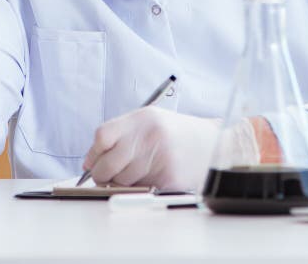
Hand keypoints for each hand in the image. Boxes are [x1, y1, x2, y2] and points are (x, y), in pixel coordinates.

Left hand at [83, 107, 259, 191]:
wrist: (216, 145)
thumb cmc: (179, 134)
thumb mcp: (152, 121)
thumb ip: (122, 134)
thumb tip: (90, 160)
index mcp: (144, 118)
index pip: (103, 135)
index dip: (94, 152)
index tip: (94, 160)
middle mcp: (150, 136)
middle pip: (106, 164)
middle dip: (102, 175)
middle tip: (109, 175)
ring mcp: (159, 158)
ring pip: (121, 181)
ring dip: (122, 183)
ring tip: (140, 172)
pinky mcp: (167, 178)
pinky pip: (138, 190)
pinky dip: (139, 189)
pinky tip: (152, 178)